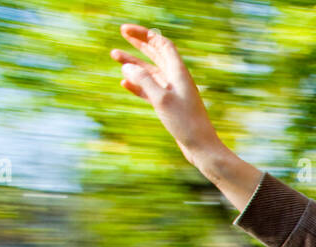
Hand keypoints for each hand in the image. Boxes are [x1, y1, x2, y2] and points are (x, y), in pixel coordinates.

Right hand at [111, 24, 222, 166]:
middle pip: (157, 54)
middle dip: (139, 43)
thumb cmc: (185, 124)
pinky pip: (150, 91)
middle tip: (122, 33)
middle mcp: (177, 80)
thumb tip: (127, 66)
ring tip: (114, 56)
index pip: (162, 44)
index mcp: (179, 73)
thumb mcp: (162, 100)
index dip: (144, 34)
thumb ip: (144, 80)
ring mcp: (173, 93)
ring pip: (151, 73)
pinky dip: (138, 85)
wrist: (201, 148)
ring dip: (133, 64)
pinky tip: (124, 82)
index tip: (125, 30)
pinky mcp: (170, 106)